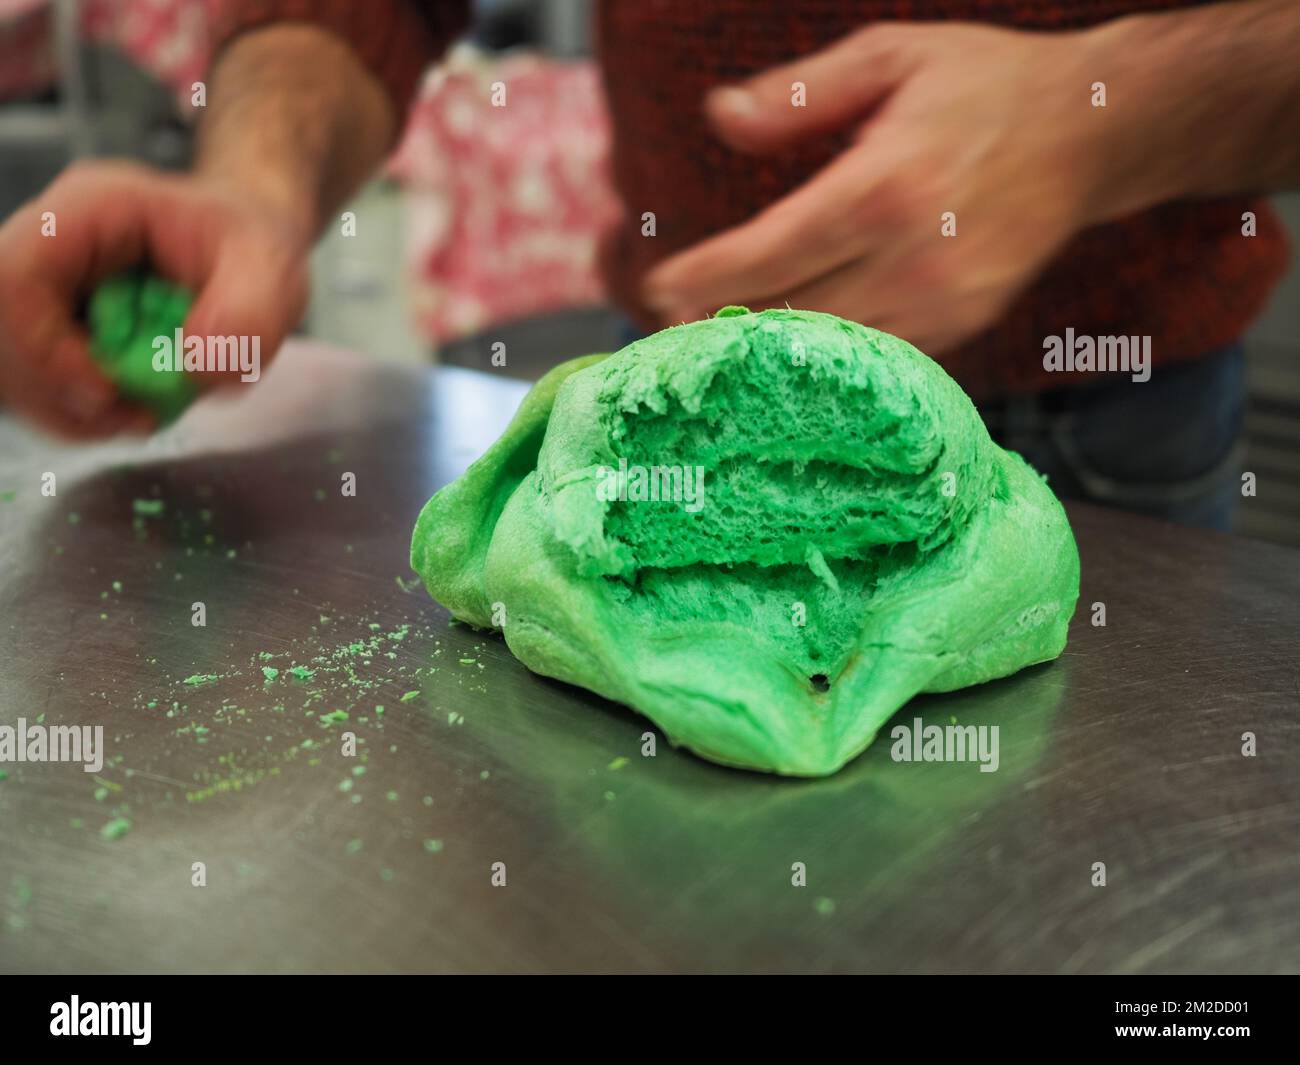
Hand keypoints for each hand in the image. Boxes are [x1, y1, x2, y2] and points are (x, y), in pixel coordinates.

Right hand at [0, 160, 309, 438]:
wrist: (247, 245)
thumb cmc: (253, 241)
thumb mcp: (272, 266)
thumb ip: (251, 314)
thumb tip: (199, 366)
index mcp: (92, 210)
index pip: (15, 275)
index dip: (43, 347)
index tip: (108, 394)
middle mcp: (53, 246)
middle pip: (2, 329)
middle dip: (58, 392)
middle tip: (134, 419)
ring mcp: (48, 288)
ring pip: (12, 365)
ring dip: (67, 412)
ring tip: (141, 418)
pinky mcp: (57, 328)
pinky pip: (39, 384)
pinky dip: (80, 416)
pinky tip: (132, 413)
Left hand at [643, 22, 1106, 353]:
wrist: (1093, 132)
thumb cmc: (983, 85)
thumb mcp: (891, 56)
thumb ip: (800, 92)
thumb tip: (719, 117)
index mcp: (883, 187)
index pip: (770, 253)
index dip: (705, 279)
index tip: (655, 291)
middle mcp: (912, 258)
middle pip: (791, 315)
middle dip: (722, 326)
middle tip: (668, 327)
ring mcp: (941, 303)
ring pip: (831, 351)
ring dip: (767, 353)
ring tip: (714, 346)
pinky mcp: (961, 325)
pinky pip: (875, 358)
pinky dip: (825, 362)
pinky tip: (786, 355)